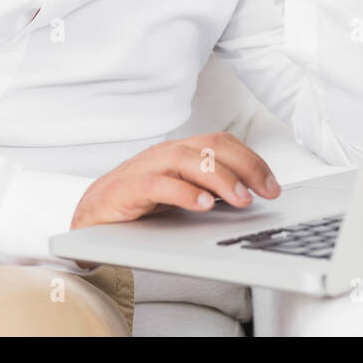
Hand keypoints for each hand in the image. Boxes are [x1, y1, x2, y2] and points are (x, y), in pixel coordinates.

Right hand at [67, 132, 281, 266]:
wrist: (90, 218)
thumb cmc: (138, 205)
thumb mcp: (181, 195)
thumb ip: (209, 190)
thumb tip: (249, 196)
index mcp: (181, 153)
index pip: (223, 144)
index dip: (252, 161)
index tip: (272, 186)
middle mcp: (166, 154)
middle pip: (212, 146)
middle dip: (245, 166)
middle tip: (267, 191)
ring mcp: (146, 168)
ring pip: (189, 160)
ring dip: (220, 179)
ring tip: (241, 199)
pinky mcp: (127, 189)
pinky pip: (159, 185)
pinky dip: (184, 194)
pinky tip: (203, 205)